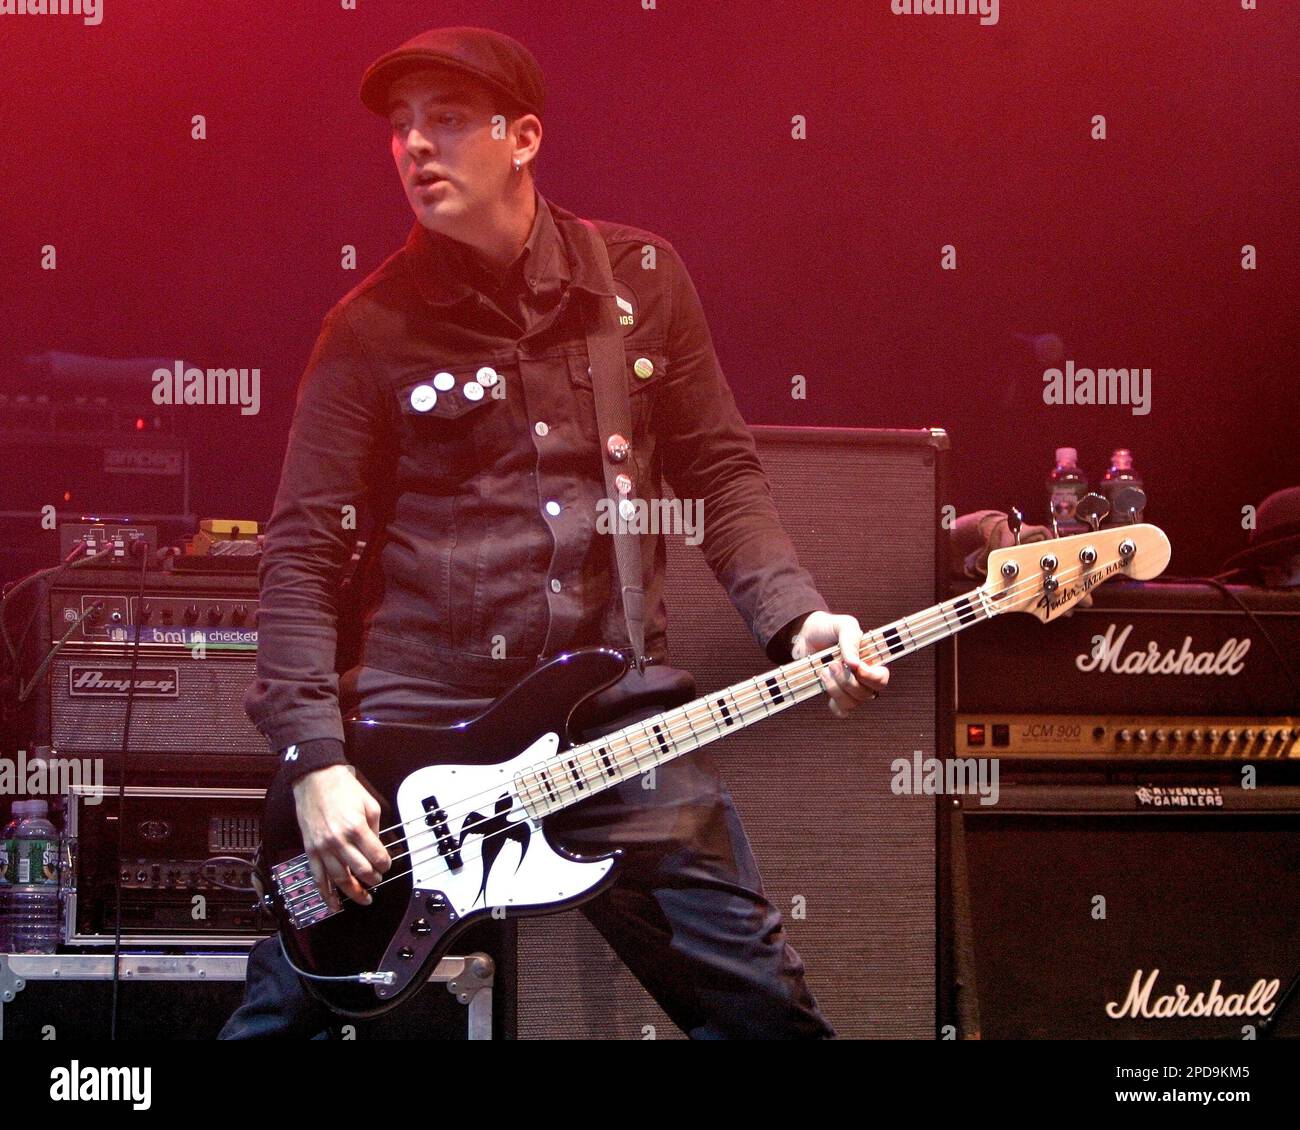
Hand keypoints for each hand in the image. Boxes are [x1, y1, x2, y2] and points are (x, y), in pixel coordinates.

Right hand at [292, 765, 390, 909]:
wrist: (315, 778)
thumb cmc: (342, 787)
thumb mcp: (370, 804)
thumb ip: (376, 828)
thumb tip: (378, 847)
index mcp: (356, 828)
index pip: (376, 857)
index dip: (385, 865)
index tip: (387, 865)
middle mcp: (338, 840)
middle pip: (361, 871)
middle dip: (373, 879)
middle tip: (377, 881)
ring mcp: (322, 847)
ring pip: (340, 880)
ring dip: (354, 892)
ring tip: (364, 898)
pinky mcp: (310, 850)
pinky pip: (318, 878)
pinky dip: (326, 894)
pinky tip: (334, 904)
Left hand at [789, 611, 888, 717]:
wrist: (806, 634)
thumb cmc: (830, 629)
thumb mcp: (843, 626)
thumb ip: (851, 641)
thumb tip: (854, 664)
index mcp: (872, 662)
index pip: (881, 680)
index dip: (872, 678)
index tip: (857, 667)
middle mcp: (864, 680)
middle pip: (866, 694)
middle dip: (847, 681)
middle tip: (832, 664)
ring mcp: (849, 690)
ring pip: (852, 703)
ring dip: (836, 689)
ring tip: (824, 671)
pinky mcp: (834, 696)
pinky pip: (840, 711)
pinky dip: (833, 701)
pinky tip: (823, 683)